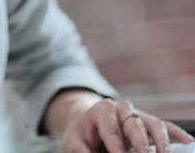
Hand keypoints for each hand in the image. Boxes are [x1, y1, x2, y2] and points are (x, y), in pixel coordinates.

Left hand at [60, 98, 192, 152]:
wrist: (88, 125)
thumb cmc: (81, 135)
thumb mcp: (73, 143)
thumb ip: (81, 151)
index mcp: (101, 110)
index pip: (111, 129)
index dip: (117, 145)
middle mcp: (121, 109)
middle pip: (134, 124)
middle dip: (140, 143)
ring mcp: (137, 115)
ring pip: (152, 123)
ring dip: (160, 140)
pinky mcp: (148, 123)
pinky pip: (165, 126)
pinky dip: (175, 133)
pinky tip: (186, 142)